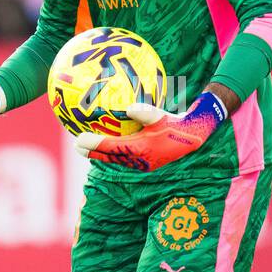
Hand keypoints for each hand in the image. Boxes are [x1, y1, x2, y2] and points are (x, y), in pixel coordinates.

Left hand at [74, 93, 226, 172]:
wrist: (194, 138)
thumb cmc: (177, 124)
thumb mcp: (162, 116)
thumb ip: (145, 112)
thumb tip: (129, 108)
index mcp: (142, 149)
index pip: (113, 148)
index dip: (95, 145)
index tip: (79, 140)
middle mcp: (140, 160)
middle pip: (110, 157)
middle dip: (93, 152)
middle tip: (77, 145)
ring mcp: (143, 163)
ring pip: (117, 159)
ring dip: (102, 153)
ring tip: (87, 147)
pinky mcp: (147, 161)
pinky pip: (125, 157)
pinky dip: (113, 152)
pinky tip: (108, 144)